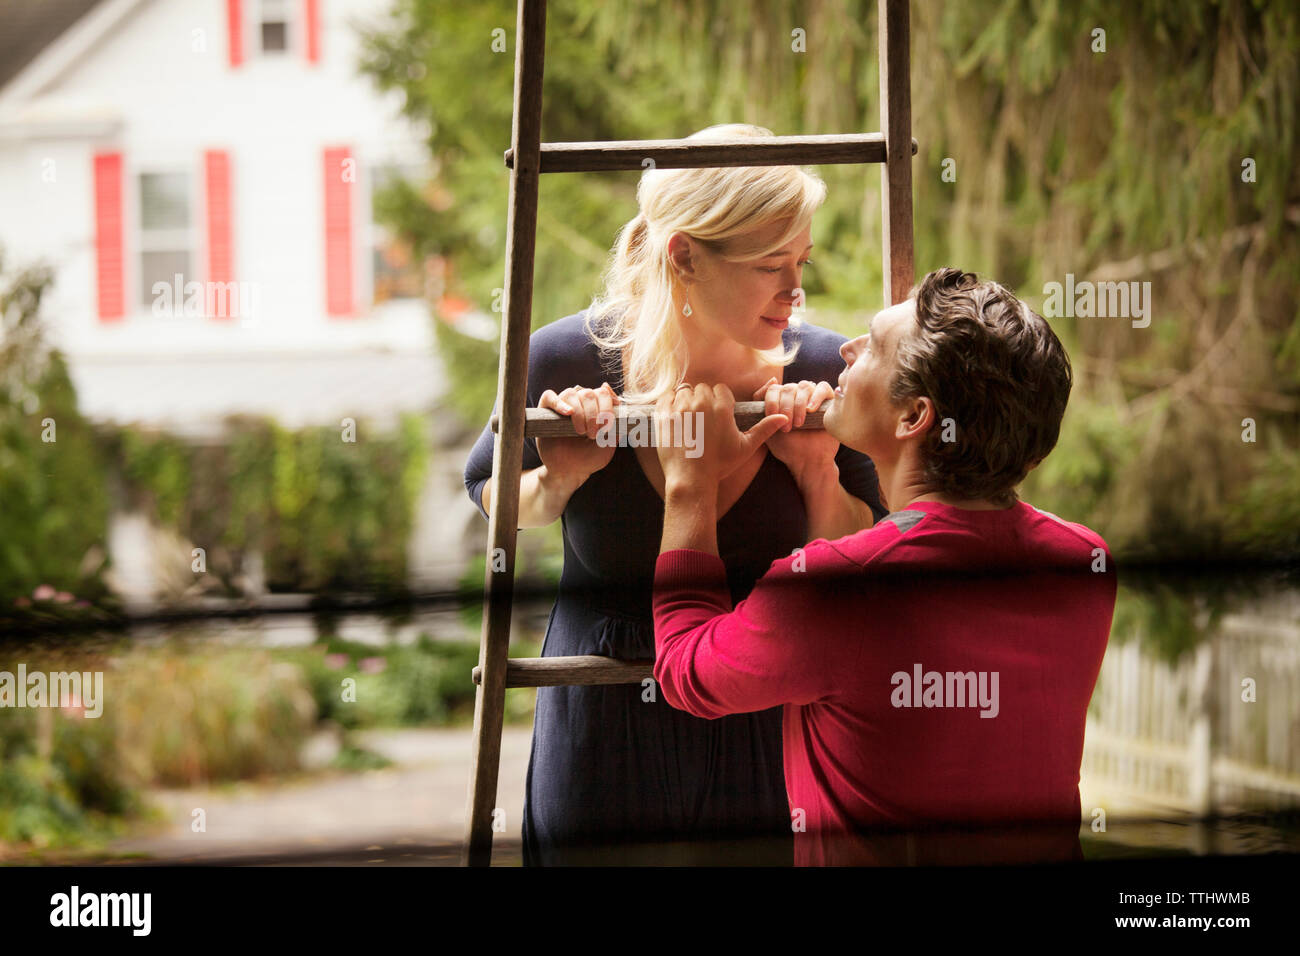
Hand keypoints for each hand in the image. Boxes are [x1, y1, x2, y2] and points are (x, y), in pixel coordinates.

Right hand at [535, 382, 619, 486]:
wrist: (570, 472)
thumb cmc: (590, 458)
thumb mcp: (609, 443)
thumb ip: (617, 425)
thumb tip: (619, 401)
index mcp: (595, 406)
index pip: (603, 393)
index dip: (607, 407)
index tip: (608, 426)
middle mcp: (579, 402)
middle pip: (588, 393)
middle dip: (594, 414)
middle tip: (593, 435)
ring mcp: (562, 406)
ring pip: (571, 394)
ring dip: (580, 413)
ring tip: (581, 432)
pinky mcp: (545, 411)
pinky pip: (549, 396)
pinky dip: (559, 403)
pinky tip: (568, 413)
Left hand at [654, 383, 787, 491]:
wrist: (692, 480)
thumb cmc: (720, 465)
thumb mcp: (746, 448)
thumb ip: (764, 429)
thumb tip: (783, 419)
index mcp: (722, 408)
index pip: (720, 389)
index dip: (720, 401)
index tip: (717, 415)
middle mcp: (701, 404)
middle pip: (702, 388)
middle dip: (704, 400)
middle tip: (703, 420)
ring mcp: (680, 409)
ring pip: (684, 391)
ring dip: (687, 401)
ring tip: (689, 420)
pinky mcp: (664, 416)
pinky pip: (666, 397)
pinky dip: (669, 402)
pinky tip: (675, 416)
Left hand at [753, 377, 840, 482]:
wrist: (809, 461)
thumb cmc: (788, 448)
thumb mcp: (768, 429)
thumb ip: (764, 408)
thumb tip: (772, 381)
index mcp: (780, 400)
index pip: (773, 389)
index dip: (771, 401)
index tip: (771, 418)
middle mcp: (796, 396)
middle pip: (788, 387)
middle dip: (785, 407)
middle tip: (787, 427)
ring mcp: (812, 397)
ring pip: (804, 386)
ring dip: (798, 404)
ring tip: (799, 423)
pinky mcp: (829, 401)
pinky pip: (823, 387)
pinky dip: (816, 396)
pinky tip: (811, 409)